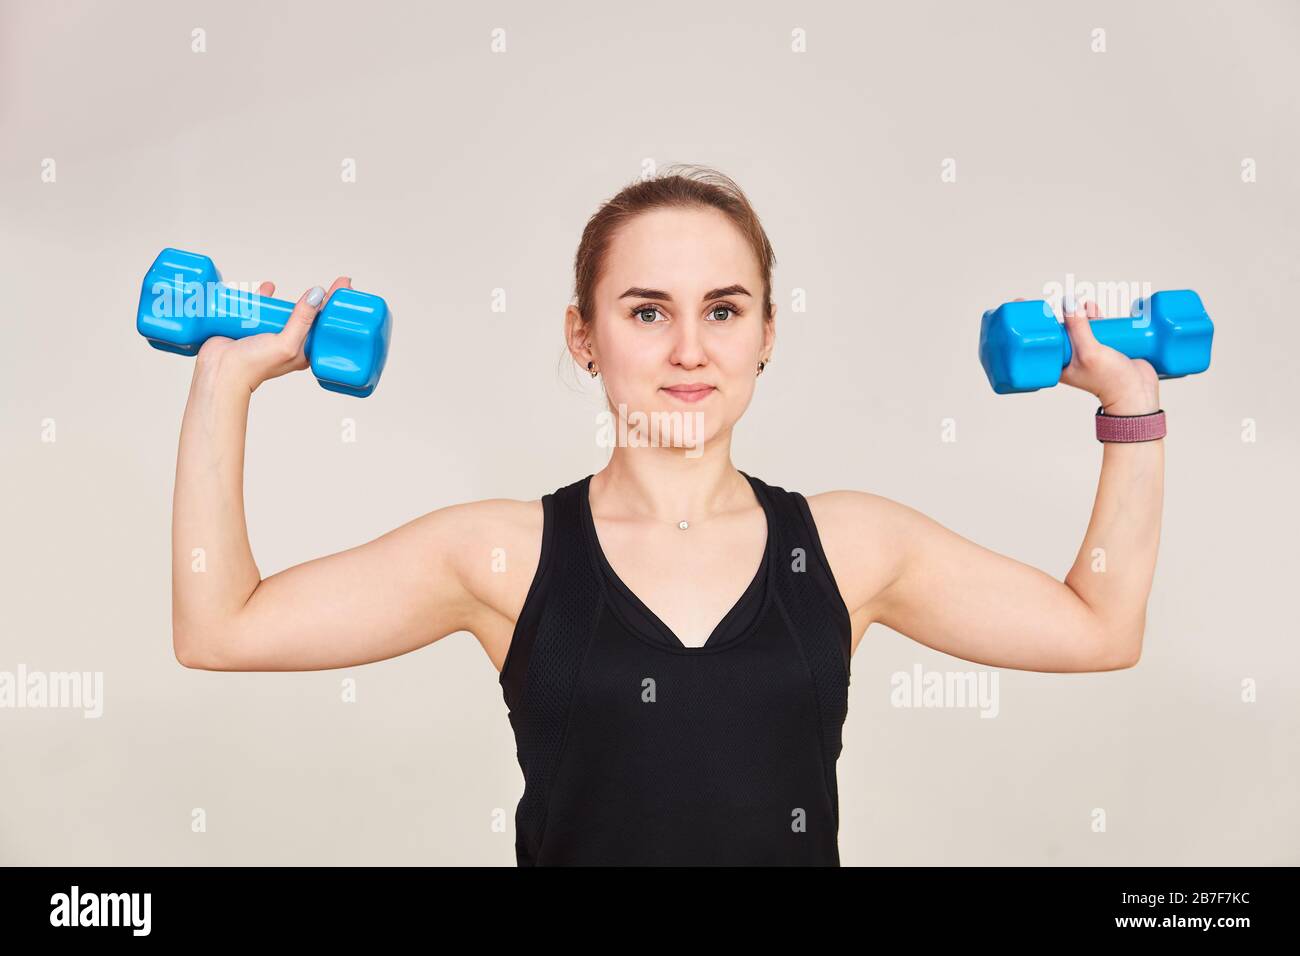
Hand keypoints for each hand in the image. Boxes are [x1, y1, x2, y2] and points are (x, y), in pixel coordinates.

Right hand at [195, 276, 352, 392]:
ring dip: (293, 300)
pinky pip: (260, 307)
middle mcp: (288, 341)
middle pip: (309, 316)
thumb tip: (317, 294)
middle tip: (338, 284)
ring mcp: (269, 333)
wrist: (219, 370)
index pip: (325, 324)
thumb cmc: (255, 364)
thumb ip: (302, 319)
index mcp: (303, 350)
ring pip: (284, 311)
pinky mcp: (250, 326)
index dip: (336, 306)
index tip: (346, 286)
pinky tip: (268, 287)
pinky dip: (264, 297)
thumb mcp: (286, 343)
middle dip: (321, 301)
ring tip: (307, 287)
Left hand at [1010, 295, 1160, 413]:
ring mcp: (1088, 350)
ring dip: (1081, 312)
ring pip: (1079, 324)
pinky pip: (1096, 326)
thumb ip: (1078, 328)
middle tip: (1064, 302)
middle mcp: (1071, 356)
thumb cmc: (1110, 381)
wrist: (1138, 391)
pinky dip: (1095, 316)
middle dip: (1062, 313)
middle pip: (1060, 329)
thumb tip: (1068, 303)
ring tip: (1088, 308)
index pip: (1041, 340)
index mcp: (1059, 364)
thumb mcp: (1089, 352)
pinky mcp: (1104, 345)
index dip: (1032, 323)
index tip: (1022, 304)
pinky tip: (1095, 309)